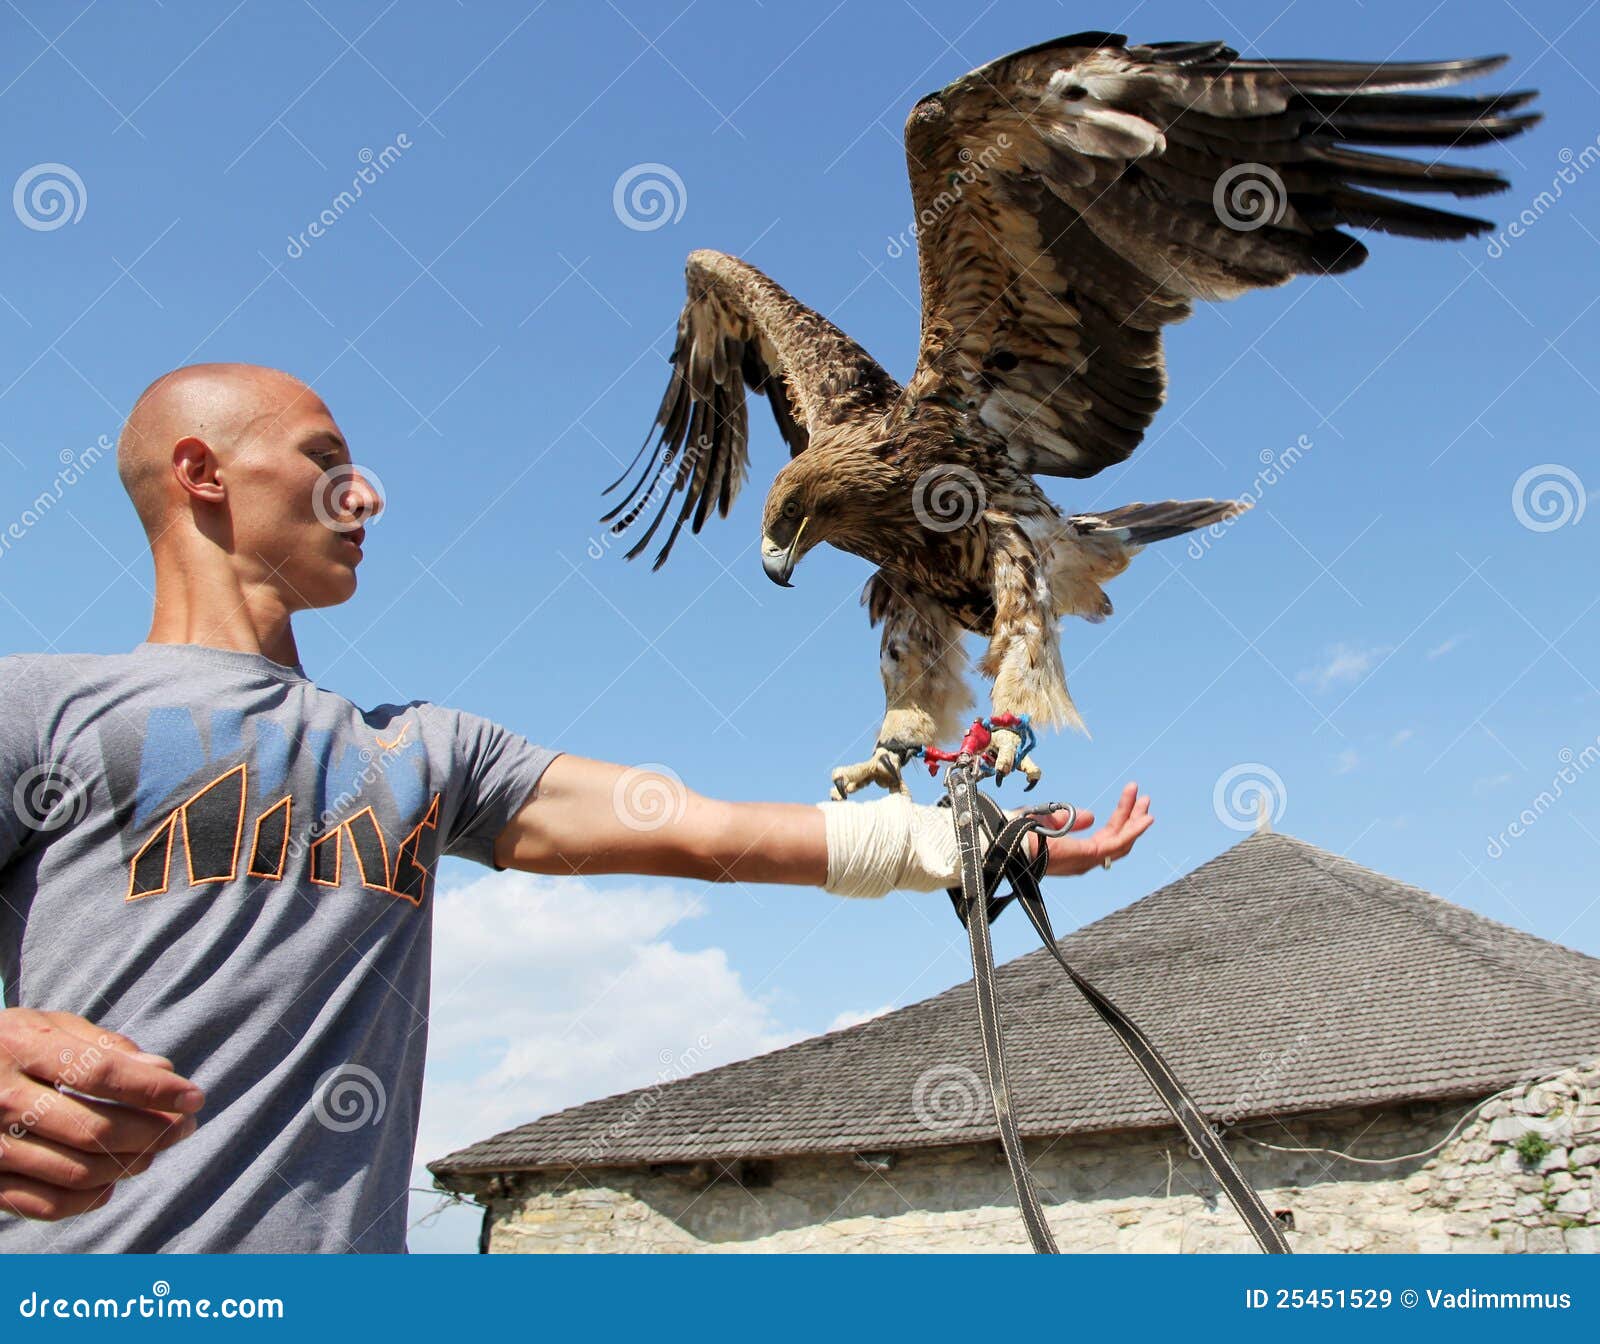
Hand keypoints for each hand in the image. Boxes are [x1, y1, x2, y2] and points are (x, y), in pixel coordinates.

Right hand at [0, 1008, 203, 1221]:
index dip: (155, 1089)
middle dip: (153, 1132)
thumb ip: (106, 1046)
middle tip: (184, 1126)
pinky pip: (45, 1206)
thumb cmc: (10, 1045)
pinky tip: (112, 1181)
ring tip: (155, 1149)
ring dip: (129, 1164)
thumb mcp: (50, 1025)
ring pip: (77, 1171)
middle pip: (95, 1129)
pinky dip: (90, 1199)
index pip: (101, 1074)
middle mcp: (1, 1099)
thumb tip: (163, 1070)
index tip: (195, 1097)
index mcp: (21, 1048)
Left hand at [1027, 782, 1152, 876]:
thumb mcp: (1049, 820)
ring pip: (1121, 841)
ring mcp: (1088, 859)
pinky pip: (1118, 843)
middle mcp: (1084, 860)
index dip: (1119, 818)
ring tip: (1146, 800)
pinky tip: (1146, 818)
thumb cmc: (1021, 832)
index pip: (1105, 837)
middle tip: (1143, 797)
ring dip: (1135, 820)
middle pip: (1117, 839)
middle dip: (1131, 818)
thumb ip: (1071, 819)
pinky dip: (1134, 830)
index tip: (1128, 796)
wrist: (1009, 840)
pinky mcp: (1089, 854)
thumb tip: (1092, 817)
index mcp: (1075, 853)